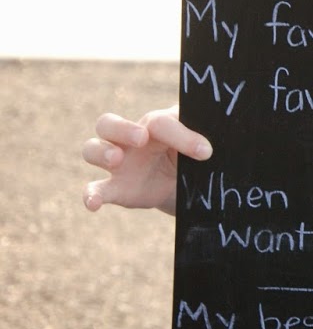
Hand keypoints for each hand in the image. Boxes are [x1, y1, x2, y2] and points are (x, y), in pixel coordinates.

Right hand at [82, 108, 211, 215]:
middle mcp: (129, 140)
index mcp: (153, 124)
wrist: (182, 182)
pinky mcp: (115, 188)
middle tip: (142, 138)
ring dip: (101, 152)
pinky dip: (90, 195)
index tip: (205, 152)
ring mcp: (118, 163)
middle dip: (122, 128)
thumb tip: (207, 148)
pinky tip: (92, 204)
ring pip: (92, 149)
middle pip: (108, 123)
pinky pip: (95, 189)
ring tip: (116, 159)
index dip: (182, 136)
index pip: (159, 123)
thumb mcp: (197, 144)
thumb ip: (199, 139)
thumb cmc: (188, 154)